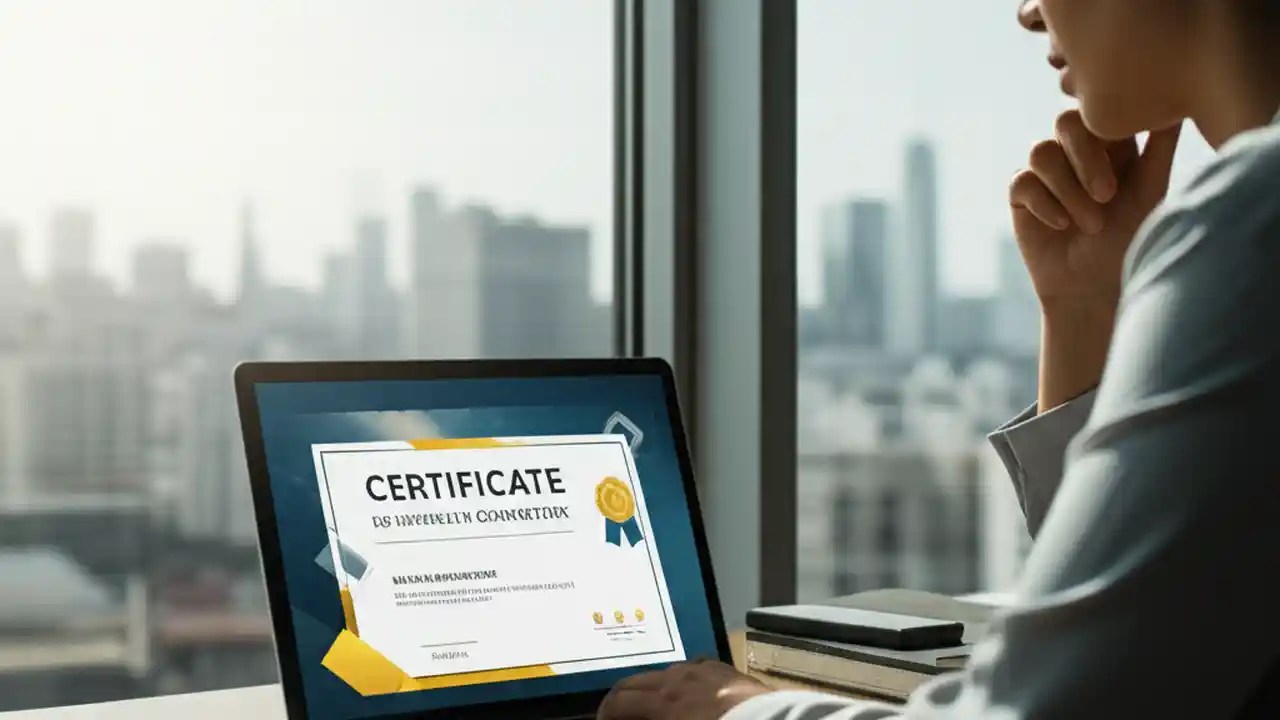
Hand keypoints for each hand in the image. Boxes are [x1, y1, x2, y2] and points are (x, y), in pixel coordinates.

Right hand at [596, 659, 771, 719]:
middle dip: (619, 699)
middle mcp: (678, 678)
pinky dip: (678, 681)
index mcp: (664, 700)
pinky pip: (693, 670)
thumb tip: (636, 719)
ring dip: (648, 688)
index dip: (604, 714)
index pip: (619, 701)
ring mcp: (703, 671)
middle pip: (635, 682)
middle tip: (615, 716)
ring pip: (663, 672)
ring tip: (649, 707)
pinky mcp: (725, 671)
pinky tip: (684, 692)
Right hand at [1008, 110, 1180, 410]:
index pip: (1099, 113)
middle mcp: (1074, 151)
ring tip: (1090, 224)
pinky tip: (1062, 226)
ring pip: (1042, 152)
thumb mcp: (1150, 190)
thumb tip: (1176, 106)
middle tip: (1107, 196)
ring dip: (1068, 190)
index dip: (1108, 131)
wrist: (1094, 287)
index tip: (1126, 165)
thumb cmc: (1129, 240)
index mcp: (1109, 143)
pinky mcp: (1020, 195)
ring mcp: (1045, 172)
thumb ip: (1160, 147)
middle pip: (1065, 122)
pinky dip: (1045, 205)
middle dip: (1086, 159)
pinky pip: (1023, 182)